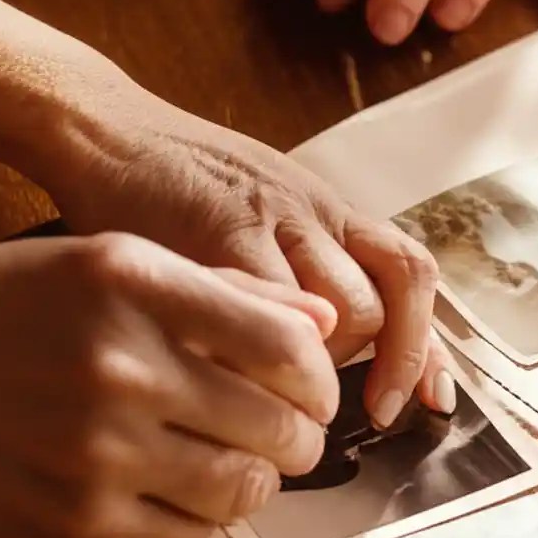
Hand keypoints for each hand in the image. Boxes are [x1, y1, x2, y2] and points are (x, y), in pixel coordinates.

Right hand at [0, 234, 338, 537]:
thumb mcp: (107, 262)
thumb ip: (226, 289)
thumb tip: (322, 325)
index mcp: (133, 285)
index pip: (287, 349)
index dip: (318, 380)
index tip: (311, 391)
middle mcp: (120, 367)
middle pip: (279, 428)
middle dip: (296, 437)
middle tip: (281, 433)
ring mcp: (96, 454)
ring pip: (243, 493)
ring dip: (250, 482)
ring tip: (226, 462)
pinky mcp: (73, 525)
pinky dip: (195, 522)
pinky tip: (170, 492)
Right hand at [37, 85, 455, 429]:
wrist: (105, 131)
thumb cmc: (176, 188)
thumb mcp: (261, 216)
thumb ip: (305, 270)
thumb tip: (336, 359)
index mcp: (328, 212)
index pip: (410, 274)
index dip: (425, 346)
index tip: (432, 401)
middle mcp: (313, 213)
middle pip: (386, 301)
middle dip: (380, 365)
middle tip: (350, 406)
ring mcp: (271, 220)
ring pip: (345, 310)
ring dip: (323, 366)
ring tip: (283, 390)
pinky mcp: (221, 234)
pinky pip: (275, 308)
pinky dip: (271, 355)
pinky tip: (242, 376)